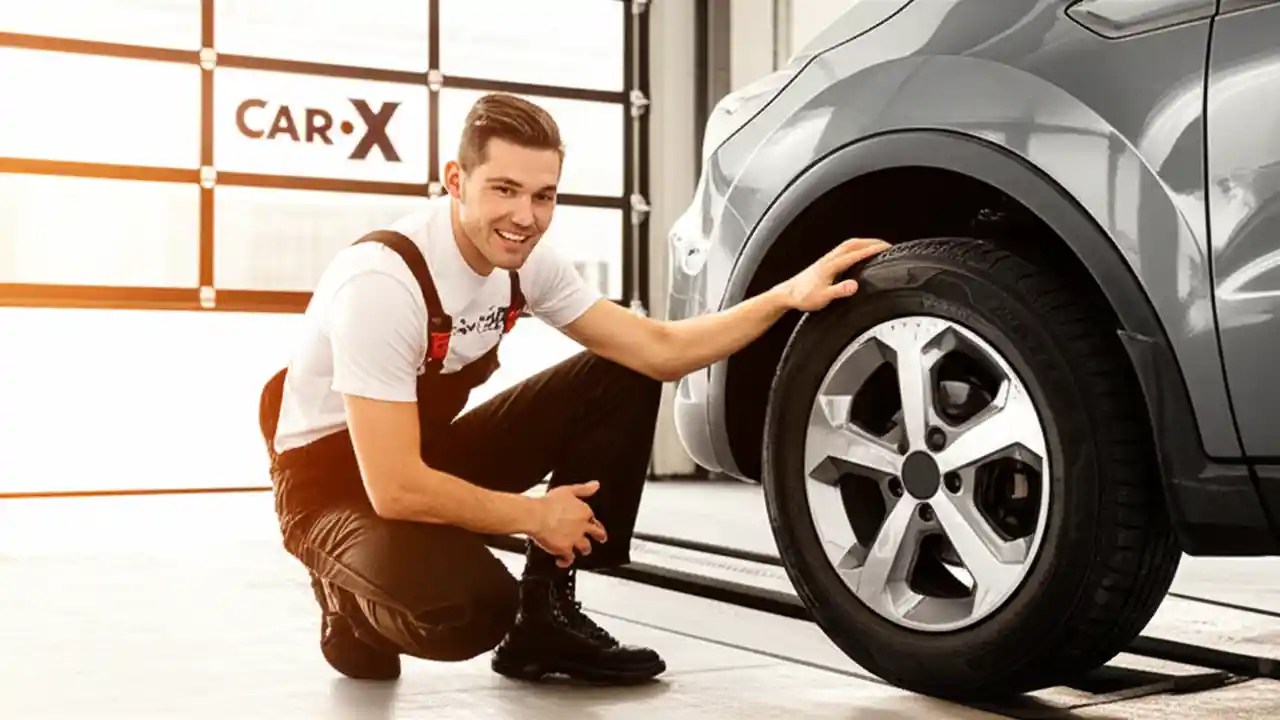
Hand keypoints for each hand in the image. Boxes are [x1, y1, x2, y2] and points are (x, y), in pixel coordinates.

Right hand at [531, 481, 608, 567]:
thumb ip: (584, 489)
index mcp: (584, 511)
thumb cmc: (548, 503)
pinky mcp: (565, 549)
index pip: (592, 517)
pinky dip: (565, 561)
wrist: (536, 516)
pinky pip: (569, 559)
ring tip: (583, 551)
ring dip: (584, 549)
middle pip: (597, 534)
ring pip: (586, 548)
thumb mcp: (568, 490)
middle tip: (602, 538)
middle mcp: (582, 526)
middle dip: (600, 536)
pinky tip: (561, 561)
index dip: (591, 520)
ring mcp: (575, 539)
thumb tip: (596, 485)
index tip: (590, 521)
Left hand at [774, 237, 889, 311]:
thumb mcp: (823, 298)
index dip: (873, 250)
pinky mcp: (824, 262)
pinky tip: (857, 254)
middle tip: (886, 245)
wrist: (786, 295)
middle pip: (853, 243)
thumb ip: (839, 291)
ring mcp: (826, 259)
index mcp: (831, 266)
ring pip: (848, 245)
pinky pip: (843, 249)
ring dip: (863, 243)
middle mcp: (829, 259)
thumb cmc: (802, 297)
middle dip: (871, 242)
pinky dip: (855, 248)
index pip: (856, 253)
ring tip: (876, 246)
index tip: (887, 248)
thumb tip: (854, 285)